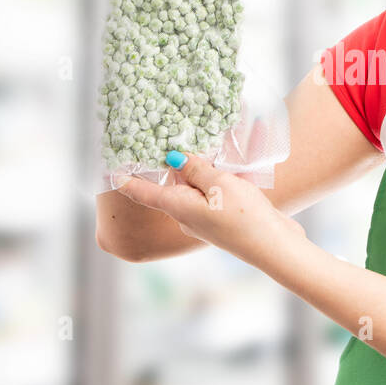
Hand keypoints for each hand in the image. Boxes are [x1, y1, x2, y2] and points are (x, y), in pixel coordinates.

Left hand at [112, 152, 305, 272]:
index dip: (127, 181)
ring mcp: (207, 219)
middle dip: (183, 163)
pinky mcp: (226, 219)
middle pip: (176, 184)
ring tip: (225, 148)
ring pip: (201, 187)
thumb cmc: (244, 216)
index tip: (111, 171)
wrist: (274, 247)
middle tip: (187, 138)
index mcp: (179, 207)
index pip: (144, 193)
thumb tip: (173, 158)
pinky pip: (219, 194)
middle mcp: (188, 215)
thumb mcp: (218, 184)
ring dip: (210, 169)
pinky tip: (243, 167)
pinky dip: (226, 179)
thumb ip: (195, 168)